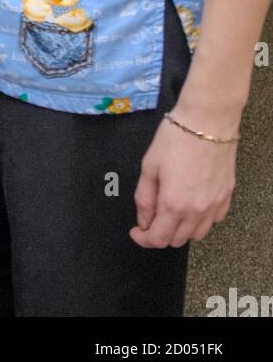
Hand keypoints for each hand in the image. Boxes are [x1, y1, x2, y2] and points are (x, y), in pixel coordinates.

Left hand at [130, 114, 236, 247]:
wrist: (208, 120)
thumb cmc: (175, 138)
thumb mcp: (149, 165)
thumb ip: (145, 197)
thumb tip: (143, 220)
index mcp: (174, 204)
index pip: (158, 239)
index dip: (143, 239)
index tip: (136, 231)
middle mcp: (197, 211)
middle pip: (177, 240)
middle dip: (160, 233)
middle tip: (151, 216)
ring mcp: (214, 205)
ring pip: (196, 234)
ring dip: (181, 230)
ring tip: (171, 210)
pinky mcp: (226, 196)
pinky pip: (213, 220)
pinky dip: (200, 220)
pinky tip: (192, 204)